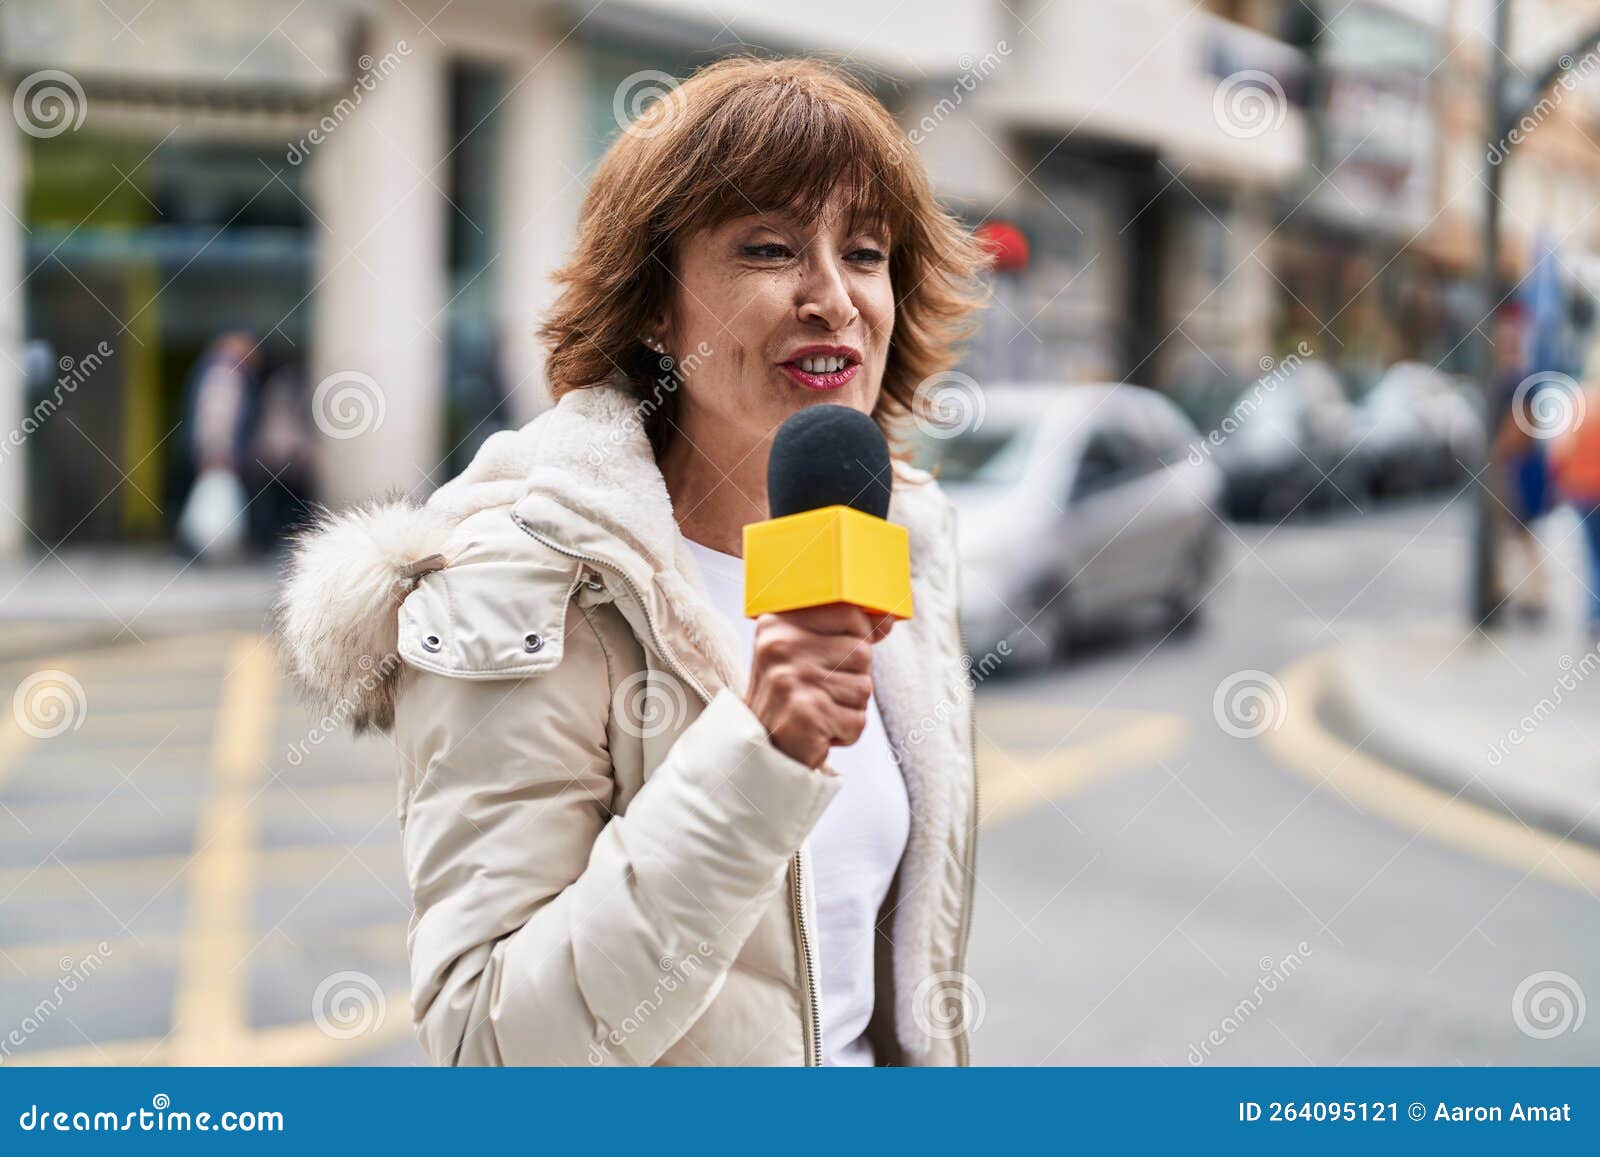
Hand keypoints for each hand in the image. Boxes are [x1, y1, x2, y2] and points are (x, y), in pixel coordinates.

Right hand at [745, 603, 894, 768]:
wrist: (762, 752)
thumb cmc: (792, 699)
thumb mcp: (807, 653)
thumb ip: (845, 632)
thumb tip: (888, 620)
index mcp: (778, 623)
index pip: (849, 612)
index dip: (858, 638)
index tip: (836, 659)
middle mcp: (780, 647)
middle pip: (862, 652)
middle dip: (853, 679)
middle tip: (820, 695)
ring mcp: (791, 680)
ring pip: (864, 687)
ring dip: (850, 708)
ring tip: (819, 713)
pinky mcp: (806, 714)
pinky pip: (858, 720)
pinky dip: (846, 733)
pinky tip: (818, 732)